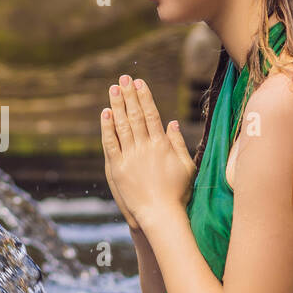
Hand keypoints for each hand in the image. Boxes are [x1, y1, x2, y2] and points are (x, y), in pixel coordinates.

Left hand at [100, 75, 196, 229]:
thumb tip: (172, 122)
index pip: (152, 115)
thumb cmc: (178, 193)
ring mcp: (130, 157)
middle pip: (136, 115)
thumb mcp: (186, 166)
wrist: (160, 214)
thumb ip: (178, 143)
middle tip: (124, 78)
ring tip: (114, 89)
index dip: (145, 97)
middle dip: (129, 95)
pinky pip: (110, 143)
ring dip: (118, 105)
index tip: (140, 83)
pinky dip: (107, 127)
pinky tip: (105, 113)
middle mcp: (145, 147)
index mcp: (162, 145)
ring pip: (122, 125)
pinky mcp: (118, 168)